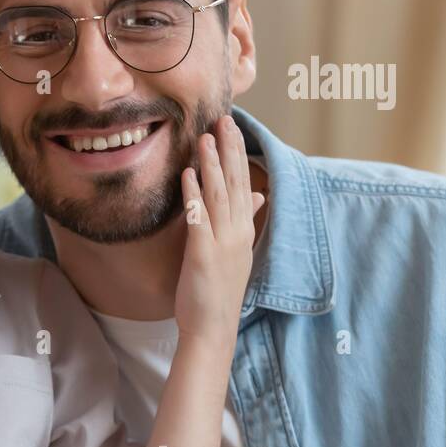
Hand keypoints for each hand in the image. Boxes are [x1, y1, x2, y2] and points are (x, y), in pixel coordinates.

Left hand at [175, 115, 264, 343]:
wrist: (213, 327)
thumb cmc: (219, 290)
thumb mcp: (236, 250)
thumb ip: (244, 220)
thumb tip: (256, 194)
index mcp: (244, 229)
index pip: (242, 183)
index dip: (237, 153)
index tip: (231, 127)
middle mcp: (236, 232)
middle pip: (234, 182)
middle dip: (229, 149)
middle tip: (223, 119)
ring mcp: (222, 242)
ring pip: (218, 195)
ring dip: (212, 164)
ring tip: (205, 138)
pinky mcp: (203, 253)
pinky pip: (199, 218)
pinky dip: (194, 194)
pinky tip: (189, 174)